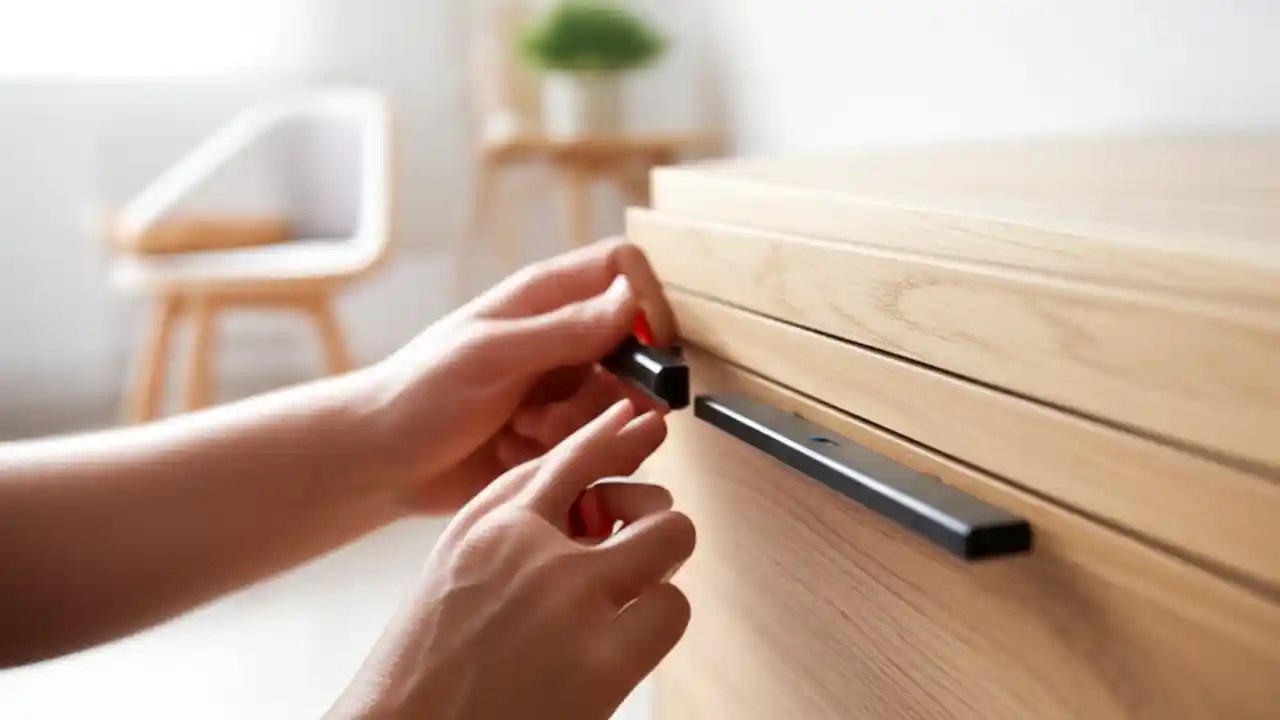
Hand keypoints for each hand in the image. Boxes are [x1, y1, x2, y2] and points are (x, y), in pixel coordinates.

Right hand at [329, 400, 695, 719]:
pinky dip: (656, 620)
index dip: (615, 439)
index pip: (576, 458)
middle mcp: (540, 556)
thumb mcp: (453, 565)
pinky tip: (623, 638)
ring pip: (672, 547)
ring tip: (628, 598)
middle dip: (650, 520)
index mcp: (496, 528)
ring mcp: (577, 606)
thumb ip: (510, 516)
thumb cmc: (422, 665)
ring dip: (657, 572)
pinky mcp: (605, 663)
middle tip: (632, 543)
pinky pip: (671, 610)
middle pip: (649, 503)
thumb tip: (577, 485)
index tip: (638, 427)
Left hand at [361, 239, 678, 513]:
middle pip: (635, 348)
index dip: (647, 300)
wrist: (380, 463)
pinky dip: (566, 454)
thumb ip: (564, 330)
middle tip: (553, 413)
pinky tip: (515, 455)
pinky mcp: (560, 435)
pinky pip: (599, 442)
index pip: (623, 269)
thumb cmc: (418, 395)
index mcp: (543, 299)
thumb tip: (632, 300)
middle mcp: (562, 338)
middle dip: (609, 389)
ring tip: (521, 435)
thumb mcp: (491, 356)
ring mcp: (562, 388)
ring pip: (621, 402)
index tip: (645, 348)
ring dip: (579, 427)